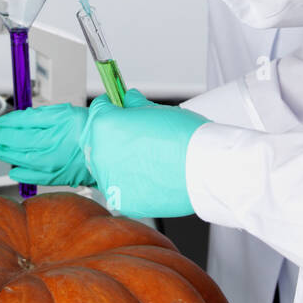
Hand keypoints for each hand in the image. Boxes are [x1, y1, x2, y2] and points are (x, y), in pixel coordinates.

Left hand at [0, 104, 90, 186]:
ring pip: (22, 157)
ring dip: (7, 153)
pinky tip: (14, 169)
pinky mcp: (57, 176)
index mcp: (60, 122)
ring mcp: (54, 161)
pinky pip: (32, 176)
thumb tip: (23, 117)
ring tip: (0, 150)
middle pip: (21, 139)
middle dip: (5, 137)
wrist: (107, 151)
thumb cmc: (89, 131)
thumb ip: (44, 115)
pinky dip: (20, 173)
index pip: (25, 121)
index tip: (2, 122)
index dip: (9, 121)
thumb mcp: (67, 113)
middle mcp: (55, 142)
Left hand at [81, 88, 206, 217]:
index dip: (112, 108)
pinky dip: (131, 184)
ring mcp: (109, 180)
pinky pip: (120, 190)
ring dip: (121, 162)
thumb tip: (129, 101)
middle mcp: (100, 153)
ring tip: (147, 159)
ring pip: (108, 167)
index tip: (120, 110)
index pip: (98, 110)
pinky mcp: (122, 201)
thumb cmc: (185, 137)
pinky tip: (150, 177)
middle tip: (136, 136)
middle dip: (113, 136)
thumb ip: (135, 106)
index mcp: (105, 125)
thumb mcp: (157, 110)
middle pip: (99, 140)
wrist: (204, 168)